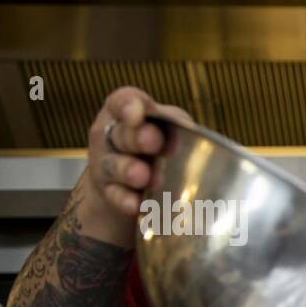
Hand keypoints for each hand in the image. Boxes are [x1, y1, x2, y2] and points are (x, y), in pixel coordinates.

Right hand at [84, 86, 194, 240]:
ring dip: (129, 170)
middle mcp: (110, 136)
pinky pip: (115, 196)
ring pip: (114, 165)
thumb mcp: (169, 128)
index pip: (122, 101)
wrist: (129, 184)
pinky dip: (127, 200)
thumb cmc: (156, 147)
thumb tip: (199, 134)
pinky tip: (137, 205)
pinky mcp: (108, 192)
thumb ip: (179, 127)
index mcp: (125, 113)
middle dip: (137, 137)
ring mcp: (107, 165)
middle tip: (154, 142)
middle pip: (121, 135)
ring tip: (145, 176)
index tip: (137, 113)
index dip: (128, 105)